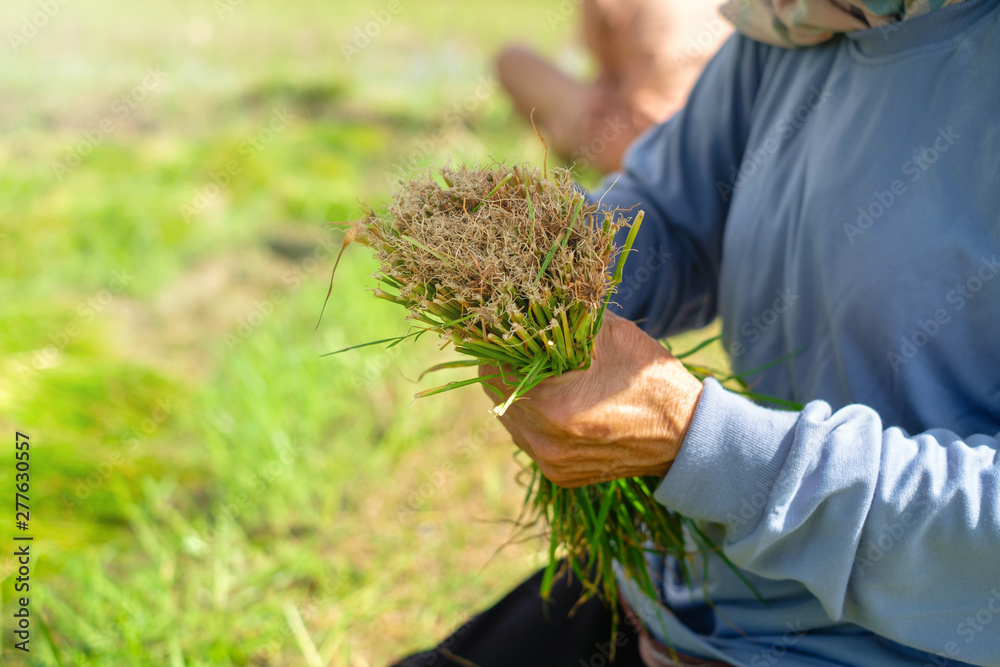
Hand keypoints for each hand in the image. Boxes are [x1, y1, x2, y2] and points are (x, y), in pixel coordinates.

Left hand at [480, 311, 703, 486]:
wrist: (687, 438)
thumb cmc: (653, 382)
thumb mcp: (614, 336)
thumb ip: (568, 316)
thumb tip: (533, 295)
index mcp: (556, 409)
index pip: (496, 371)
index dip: (495, 345)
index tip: (499, 326)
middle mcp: (547, 444)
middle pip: (498, 395)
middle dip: (505, 366)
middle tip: (516, 343)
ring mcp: (551, 464)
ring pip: (511, 418)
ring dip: (517, 391)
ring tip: (535, 368)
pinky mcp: (559, 475)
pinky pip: (529, 438)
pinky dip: (533, 416)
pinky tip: (552, 396)